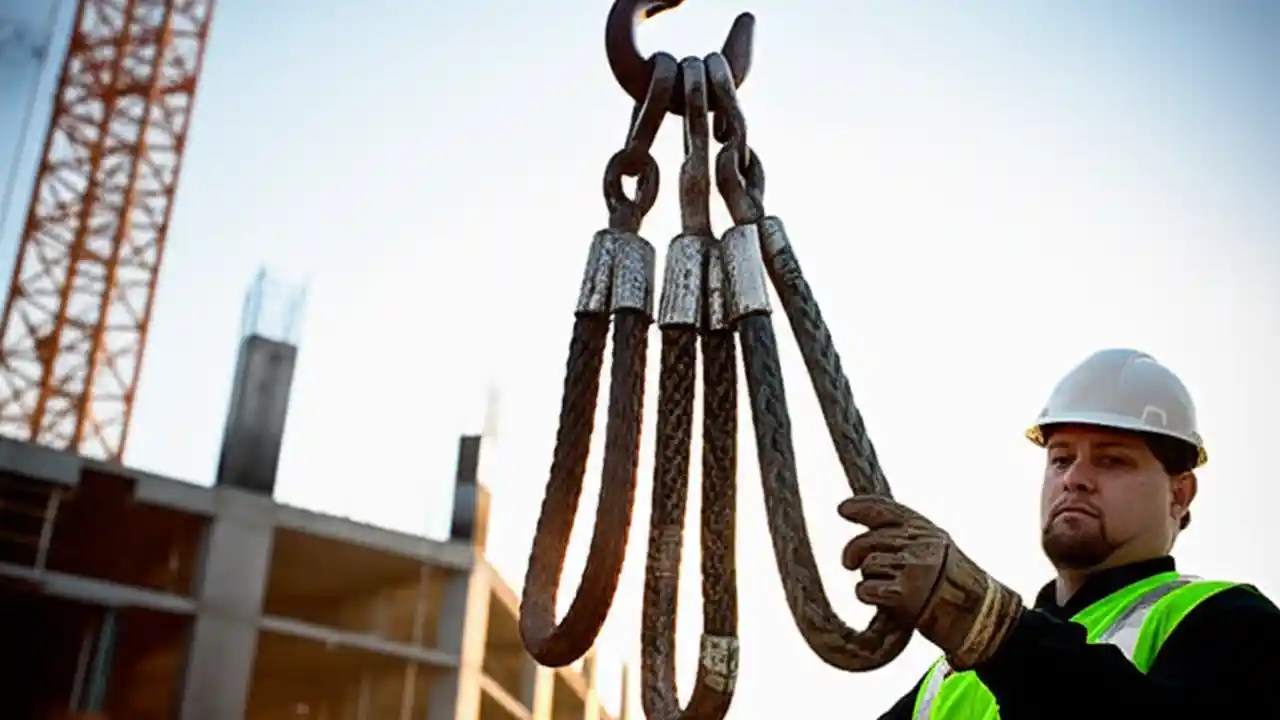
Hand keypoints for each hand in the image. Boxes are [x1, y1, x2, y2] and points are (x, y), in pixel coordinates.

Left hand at [837, 495, 1024, 669]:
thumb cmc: (951, 588)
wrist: (977, 620)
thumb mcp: (935, 550)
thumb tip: (866, 534)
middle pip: (867, 540)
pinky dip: (867, 595)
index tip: (843, 509)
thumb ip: (905, 538)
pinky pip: (865, 589)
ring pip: (866, 565)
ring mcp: (913, 568)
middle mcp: (921, 544)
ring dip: (868, 578)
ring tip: (887, 588)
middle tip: (850, 564)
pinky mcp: (904, 593)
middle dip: (854, 552)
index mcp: (927, 531)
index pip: (888, 511)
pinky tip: (881, 601)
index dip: (862, 507)